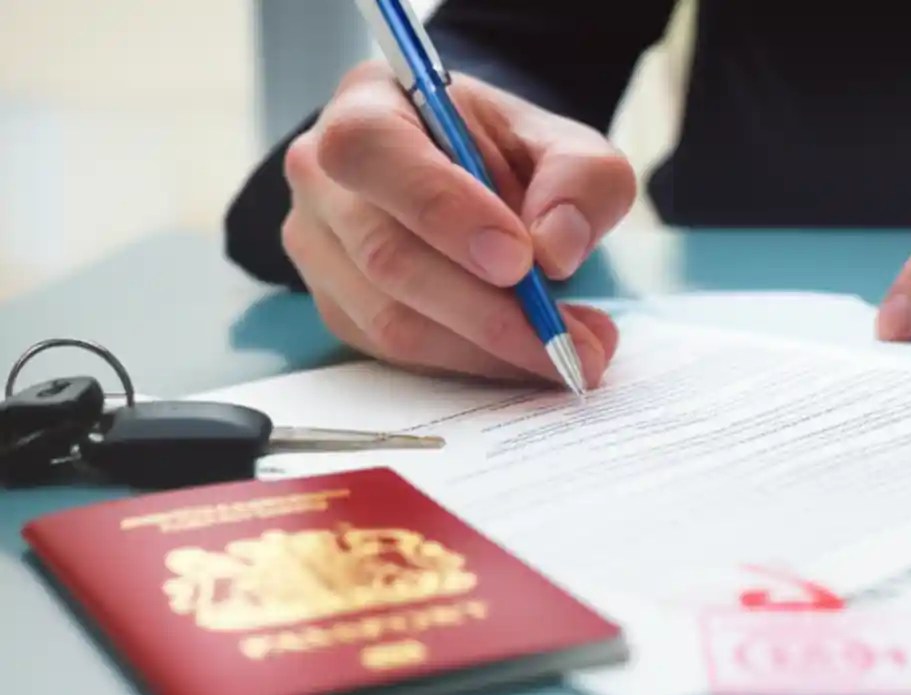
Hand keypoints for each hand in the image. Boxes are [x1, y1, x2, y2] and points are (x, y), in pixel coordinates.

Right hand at [281, 61, 635, 386]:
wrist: (471, 179)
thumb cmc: (507, 153)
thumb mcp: (565, 143)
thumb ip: (579, 179)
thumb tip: (556, 249)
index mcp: (367, 105)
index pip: (373, 151)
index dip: (443, 210)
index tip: (519, 259)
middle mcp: (323, 178)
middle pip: (386, 255)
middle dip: (488, 309)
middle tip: (570, 336)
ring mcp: (319, 249)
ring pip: (393, 320)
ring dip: (489, 348)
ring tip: (570, 349)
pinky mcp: (338, 308)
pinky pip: (399, 354)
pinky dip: (472, 362)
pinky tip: (528, 355)